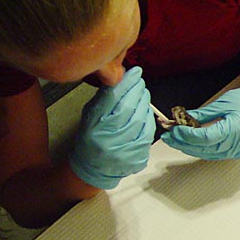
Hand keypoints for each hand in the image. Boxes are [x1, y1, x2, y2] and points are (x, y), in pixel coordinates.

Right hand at [68, 66, 155, 188]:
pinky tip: (145, 112)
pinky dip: (148, 119)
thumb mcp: (91, 115)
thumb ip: (105, 97)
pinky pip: (148, 133)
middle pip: (129, 107)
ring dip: (145, 103)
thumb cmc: (91, 138)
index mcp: (94, 126)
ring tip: (142, 94)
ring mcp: (124, 150)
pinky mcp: (137, 157)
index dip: (126, 83)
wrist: (94, 167)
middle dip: (137, 90)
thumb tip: (122, 76)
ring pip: (141, 119)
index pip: (112, 99)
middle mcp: (108, 139)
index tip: (134, 72)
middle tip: (139, 82)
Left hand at [161, 74, 239, 159]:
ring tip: (176, 138)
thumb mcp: (224, 103)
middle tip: (168, 134)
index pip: (205, 138)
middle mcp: (238, 143)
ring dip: (190, 147)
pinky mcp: (238, 151)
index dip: (186, 135)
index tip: (173, 129)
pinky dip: (201, 148)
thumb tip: (183, 119)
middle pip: (204, 149)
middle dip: (183, 142)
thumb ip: (203, 114)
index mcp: (236, 129)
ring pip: (208, 154)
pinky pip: (215, 153)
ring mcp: (239, 150)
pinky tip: (190, 142)